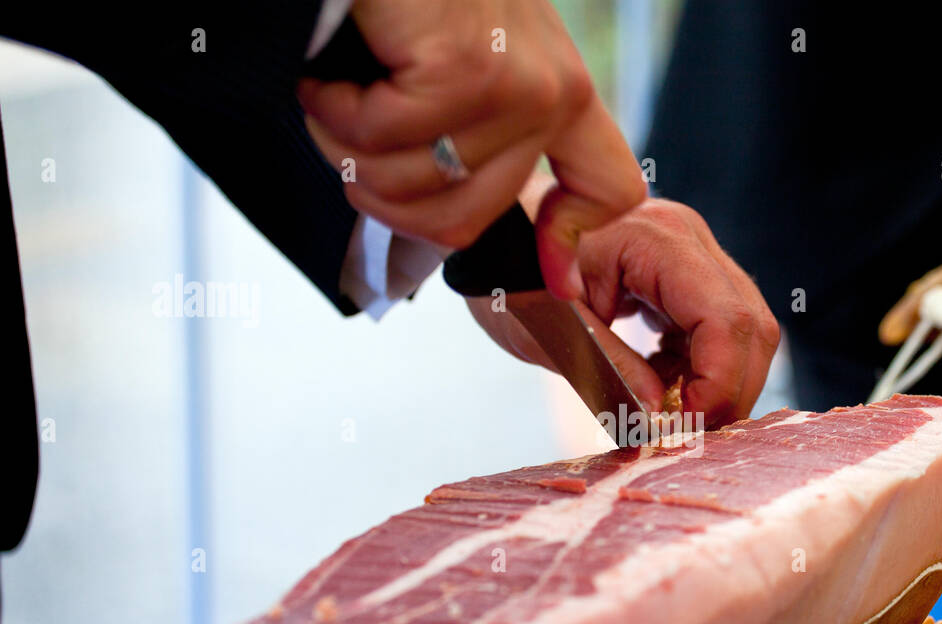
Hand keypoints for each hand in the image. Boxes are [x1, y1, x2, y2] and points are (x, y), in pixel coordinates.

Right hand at [298, 0, 645, 298]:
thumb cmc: (392, 2)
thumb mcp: (451, 69)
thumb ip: (469, 140)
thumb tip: (439, 227)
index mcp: (559, 93)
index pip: (610, 187)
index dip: (573, 243)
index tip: (549, 275)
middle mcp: (552, 92)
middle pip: (464, 223)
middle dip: (379, 193)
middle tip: (346, 132)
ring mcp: (517, 85)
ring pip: (415, 191)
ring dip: (346, 149)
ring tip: (335, 89)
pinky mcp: (469, 72)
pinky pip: (381, 143)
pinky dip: (334, 111)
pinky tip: (330, 71)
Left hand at [469, 198, 781, 427]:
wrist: (495, 241)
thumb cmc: (511, 274)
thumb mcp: (551, 329)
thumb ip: (609, 367)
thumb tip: (660, 413)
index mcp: (657, 240)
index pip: (724, 318)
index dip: (719, 382)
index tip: (687, 427)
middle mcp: (688, 239)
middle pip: (750, 326)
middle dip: (729, 391)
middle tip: (691, 436)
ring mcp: (692, 254)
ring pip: (745, 330)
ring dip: (721, 383)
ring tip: (678, 417)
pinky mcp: (686, 276)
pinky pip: (719, 330)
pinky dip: (703, 368)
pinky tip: (666, 386)